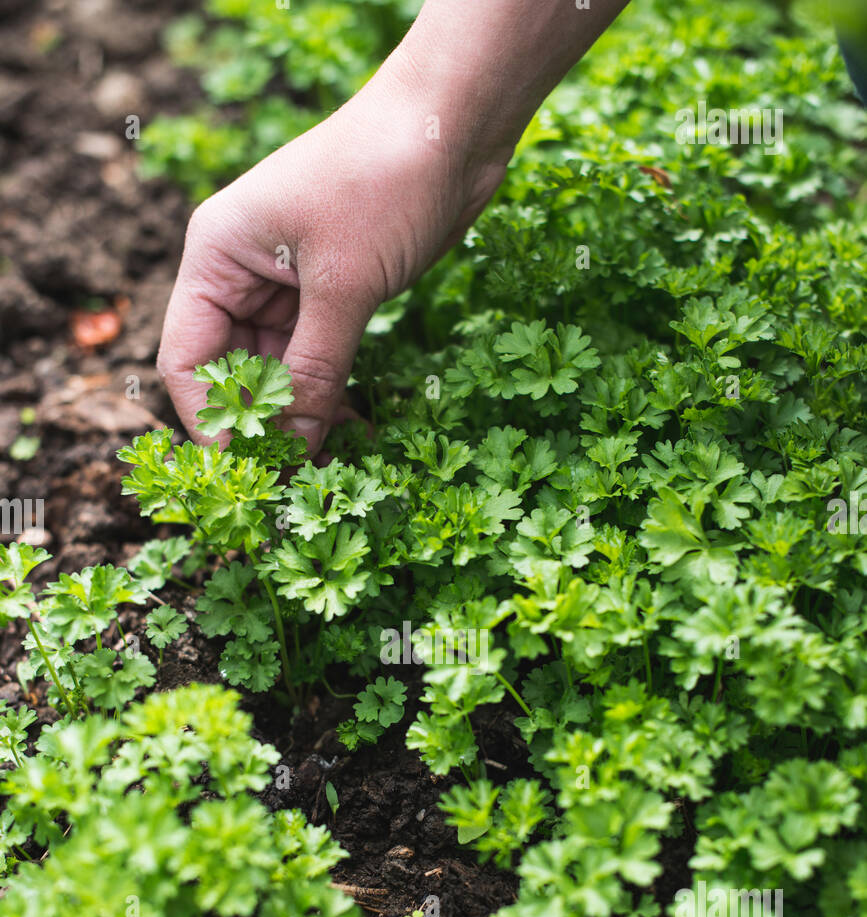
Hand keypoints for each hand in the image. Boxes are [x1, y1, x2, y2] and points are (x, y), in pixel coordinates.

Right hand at [157, 65, 508, 452]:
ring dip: (301, 420)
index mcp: (217, 256)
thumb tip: (291, 445)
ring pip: (278, 374)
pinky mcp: (331, 292)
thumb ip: (314, 370)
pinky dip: (331, 397)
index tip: (250, 472)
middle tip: (296, 482)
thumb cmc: (385, 179)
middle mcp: (241, 271)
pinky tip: (354, 435)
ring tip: (330, 470)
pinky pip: (317, 360)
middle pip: (231, 373)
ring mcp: (286, 283)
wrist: (455, 122)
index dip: (214, 421)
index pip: (188, 359)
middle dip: (263, 428)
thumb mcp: (345, 286)